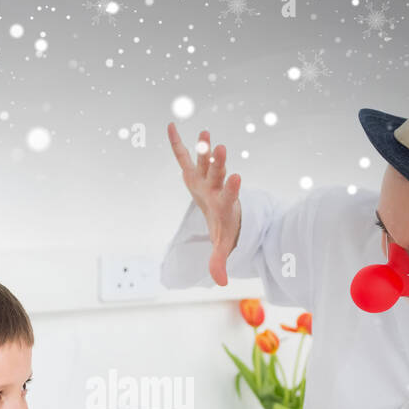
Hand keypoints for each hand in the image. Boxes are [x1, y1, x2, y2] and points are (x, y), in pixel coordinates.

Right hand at [167, 122, 242, 286]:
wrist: (223, 212)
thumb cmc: (224, 228)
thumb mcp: (222, 245)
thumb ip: (220, 261)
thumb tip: (221, 282)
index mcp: (224, 204)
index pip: (230, 195)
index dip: (232, 187)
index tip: (237, 176)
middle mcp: (216, 187)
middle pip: (217, 174)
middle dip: (218, 163)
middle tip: (221, 149)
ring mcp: (205, 178)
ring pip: (205, 162)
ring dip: (204, 149)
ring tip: (205, 134)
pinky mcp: (193, 173)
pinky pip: (183, 157)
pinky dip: (177, 143)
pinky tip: (171, 125)